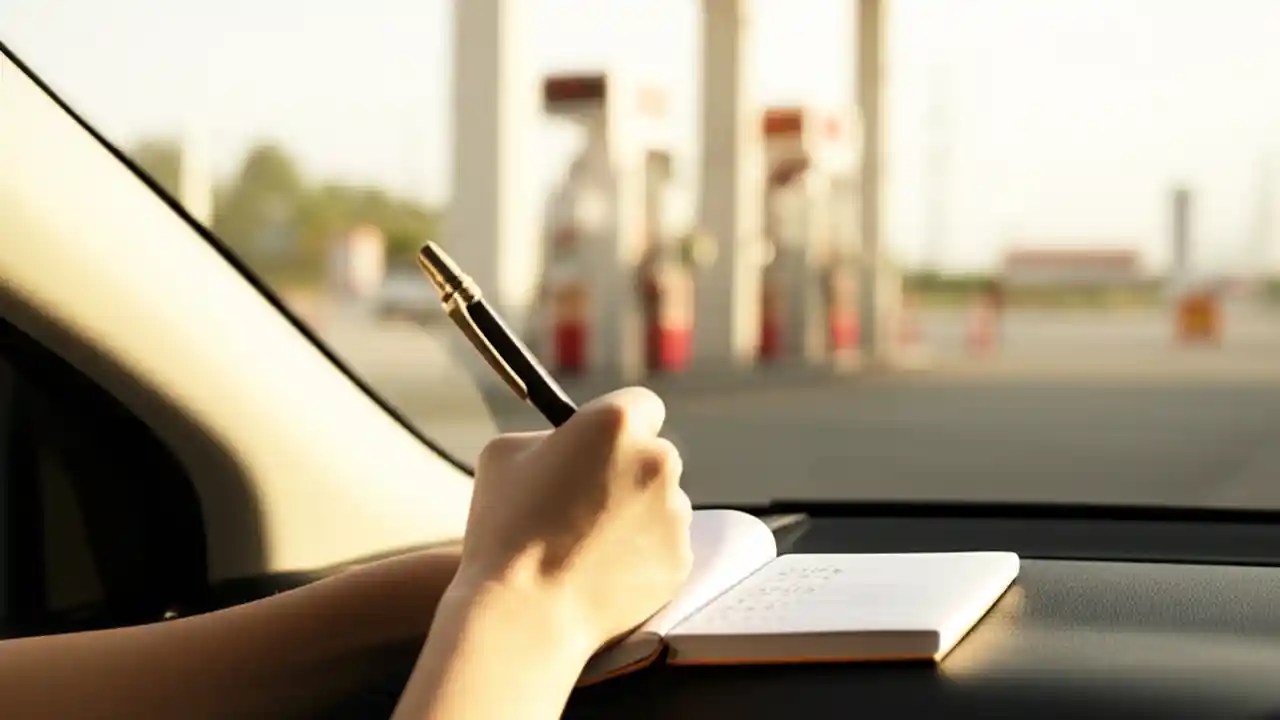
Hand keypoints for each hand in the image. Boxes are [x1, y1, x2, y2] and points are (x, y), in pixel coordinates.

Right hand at [448, 387, 693, 654]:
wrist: (524, 613)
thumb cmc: (504, 528)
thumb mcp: (506, 454)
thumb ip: (549, 436)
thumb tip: (570, 442)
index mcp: (617, 423)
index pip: (642, 405)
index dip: (619, 426)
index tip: (601, 446)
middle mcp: (659, 461)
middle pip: (655, 455)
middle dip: (629, 470)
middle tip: (586, 501)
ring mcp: (676, 514)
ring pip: (662, 503)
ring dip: (636, 514)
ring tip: (585, 545)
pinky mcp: (681, 560)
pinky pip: (664, 546)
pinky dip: (641, 555)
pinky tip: (600, 571)